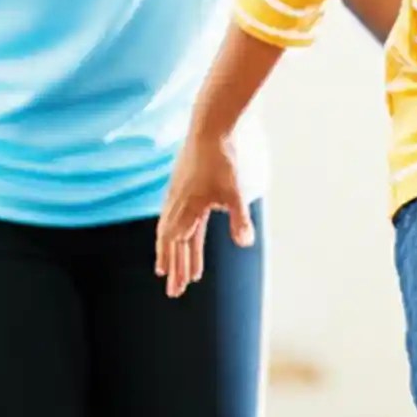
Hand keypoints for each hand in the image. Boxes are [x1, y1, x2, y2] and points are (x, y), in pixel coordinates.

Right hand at [156, 131, 254, 297]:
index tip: (176, 285)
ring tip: (174, 267)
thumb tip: (245, 243)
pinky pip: (174, 215)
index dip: (177, 265)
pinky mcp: (183, 183)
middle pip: (172, 242)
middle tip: (174, 291)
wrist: (211, 126)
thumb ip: (240, 219)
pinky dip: (177, 231)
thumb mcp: (235, 192)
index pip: (177, 244)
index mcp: (186, 208)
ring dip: (174, 251)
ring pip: (171, 229)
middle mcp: (177, 203)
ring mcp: (177, 193)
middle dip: (175, 267)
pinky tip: (181, 234)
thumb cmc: (223, 159)